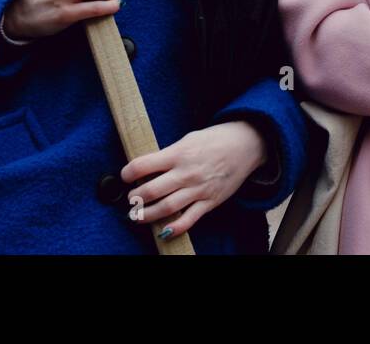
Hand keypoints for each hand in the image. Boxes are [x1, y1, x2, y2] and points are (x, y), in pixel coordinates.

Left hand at [121, 120, 268, 239]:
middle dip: (135, 197)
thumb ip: (169, 154)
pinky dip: (175, 228)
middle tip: (130, 199)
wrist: (245, 144)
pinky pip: (189, 219)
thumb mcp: (188, 139)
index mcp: (179, 153)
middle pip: (152, 190)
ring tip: (137, 217)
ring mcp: (198, 189)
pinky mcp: (210, 201)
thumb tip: (148, 168)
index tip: (124, 176)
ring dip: (147, 215)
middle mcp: (186, 173)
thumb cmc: (214, 140)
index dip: (129, 172)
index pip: (144, 165)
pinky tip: (163, 231)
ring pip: (167, 208)